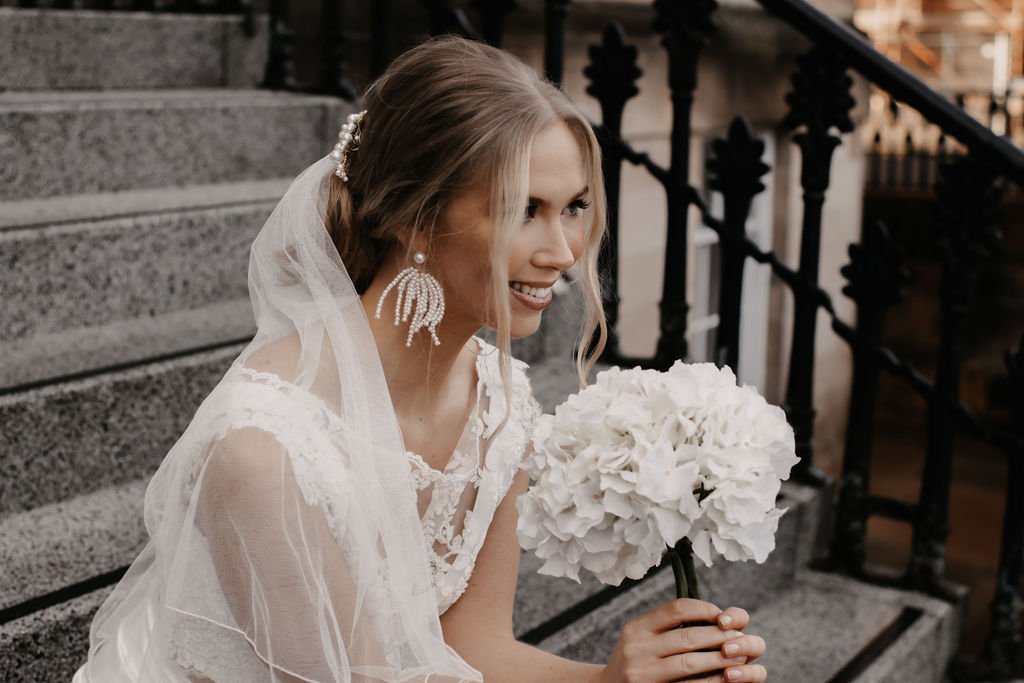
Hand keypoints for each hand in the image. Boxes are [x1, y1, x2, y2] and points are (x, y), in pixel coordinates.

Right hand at [599, 599, 765, 682]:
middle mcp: (637, 648)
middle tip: (739, 637)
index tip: (721, 615)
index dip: (703, 609)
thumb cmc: (634, 661)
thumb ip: (665, 626)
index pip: (675, 609)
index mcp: (636, 628)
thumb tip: (711, 615)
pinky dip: (709, 682)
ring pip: (689, 662)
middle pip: (687, 637)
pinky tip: (725, 679)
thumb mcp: (640, 637)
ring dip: (718, 659)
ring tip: (738, 658)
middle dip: (718, 636)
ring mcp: (642, 672)